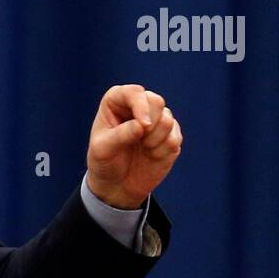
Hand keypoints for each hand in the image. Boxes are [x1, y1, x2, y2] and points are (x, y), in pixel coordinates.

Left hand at [85, 84, 181, 209]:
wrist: (116, 185)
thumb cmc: (104, 162)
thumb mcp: (103, 150)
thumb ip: (121, 135)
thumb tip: (143, 124)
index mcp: (117, 102)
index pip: (135, 92)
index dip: (141, 106)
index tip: (143, 125)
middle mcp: (138, 106)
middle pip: (156, 101)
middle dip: (150, 124)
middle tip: (139, 140)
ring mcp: (156, 120)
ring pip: (168, 119)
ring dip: (154, 139)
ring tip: (141, 149)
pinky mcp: (170, 135)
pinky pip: (175, 137)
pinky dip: (163, 150)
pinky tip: (151, 155)